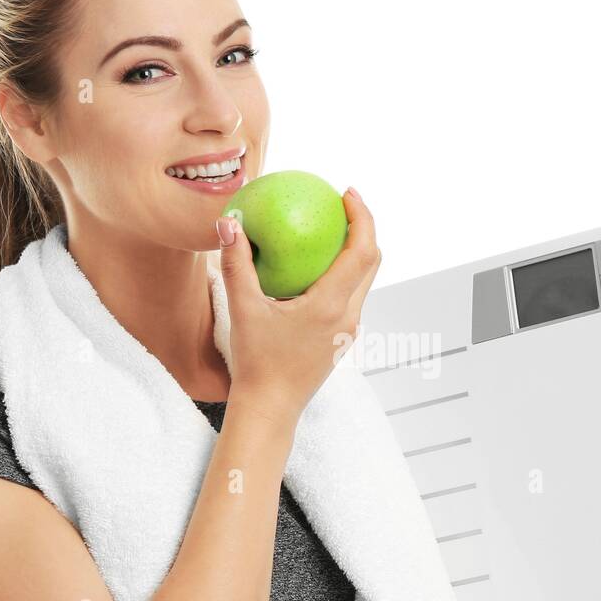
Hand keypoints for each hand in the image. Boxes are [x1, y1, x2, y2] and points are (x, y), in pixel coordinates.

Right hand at [214, 187, 381, 422]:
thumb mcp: (243, 309)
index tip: (347, 192)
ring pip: (363, 280)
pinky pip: (349, 296)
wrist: (271, 408)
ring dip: (354, 251)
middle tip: (342, 203)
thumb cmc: (256, 362)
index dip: (362, 216)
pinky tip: (313, 267)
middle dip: (364, 227)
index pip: (362, 251)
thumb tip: (228, 222)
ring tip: (330, 228)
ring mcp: (348, 329)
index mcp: (332, 305)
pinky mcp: (340, 338)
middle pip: (372, 262)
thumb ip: (237, 263)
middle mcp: (348, 315)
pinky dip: (341, 273)